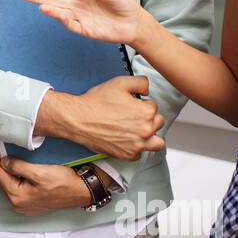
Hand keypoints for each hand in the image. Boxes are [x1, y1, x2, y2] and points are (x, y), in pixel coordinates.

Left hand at [0, 144, 99, 215]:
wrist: (82, 191)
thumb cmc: (65, 182)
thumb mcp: (40, 172)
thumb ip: (18, 167)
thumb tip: (3, 161)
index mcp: (17, 197)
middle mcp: (18, 204)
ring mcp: (24, 206)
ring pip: (6, 185)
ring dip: (4, 170)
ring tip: (5, 155)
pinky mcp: (30, 204)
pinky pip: (14, 190)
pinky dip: (12, 178)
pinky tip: (15, 168)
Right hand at [22, 0, 144, 47]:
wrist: (134, 22)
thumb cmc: (123, 4)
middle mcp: (78, 5)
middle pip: (55, 0)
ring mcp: (80, 17)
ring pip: (60, 13)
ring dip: (50, 9)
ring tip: (40, 6)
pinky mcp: (84, 29)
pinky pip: (71, 25)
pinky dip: (64, 20)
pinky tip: (60, 15)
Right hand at [42, 76, 164, 160]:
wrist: (78, 119)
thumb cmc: (96, 102)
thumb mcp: (119, 83)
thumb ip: (141, 82)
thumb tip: (147, 89)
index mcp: (146, 112)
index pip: (154, 107)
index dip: (142, 104)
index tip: (131, 105)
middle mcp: (145, 130)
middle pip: (158, 123)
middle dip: (148, 118)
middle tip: (133, 116)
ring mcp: (137, 145)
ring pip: (157, 142)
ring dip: (150, 136)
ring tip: (138, 131)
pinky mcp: (127, 155)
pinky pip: (140, 154)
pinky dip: (135, 148)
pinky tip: (126, 140)